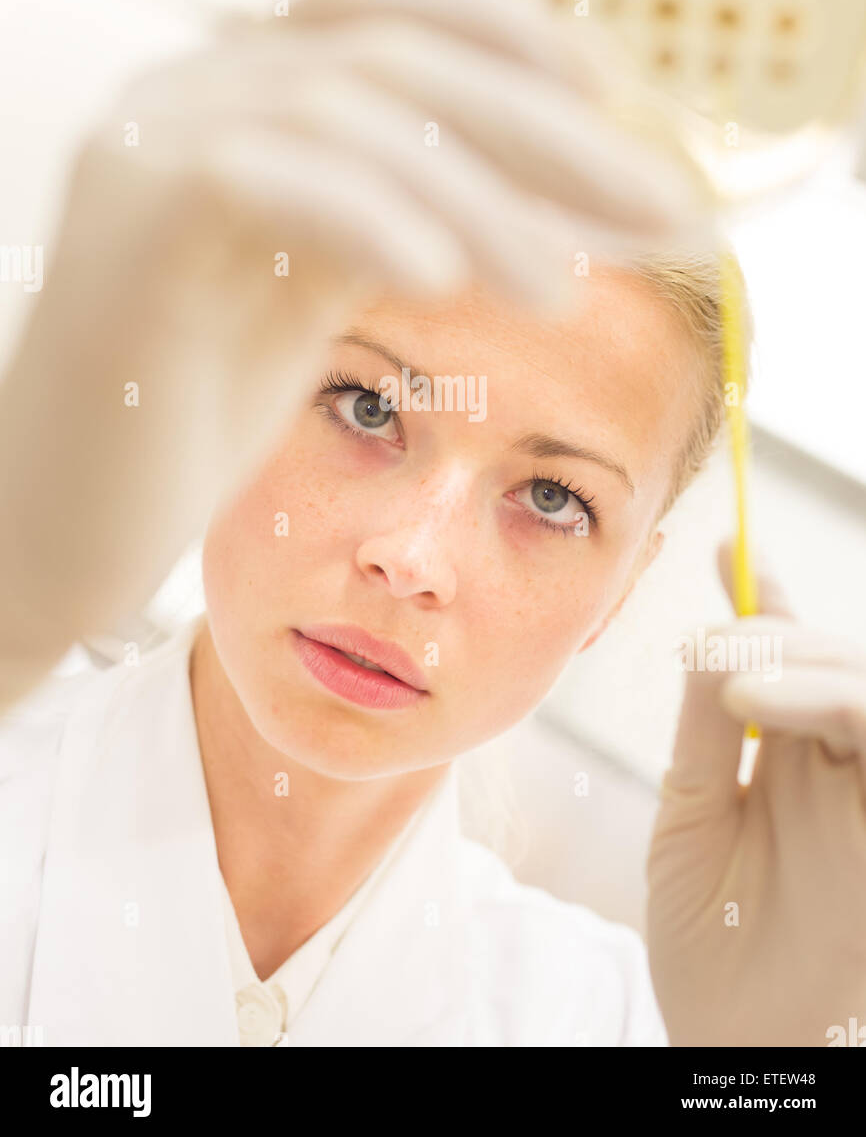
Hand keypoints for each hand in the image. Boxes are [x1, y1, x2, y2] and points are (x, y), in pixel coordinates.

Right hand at [0, 0, 701, 701]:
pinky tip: (446, 277)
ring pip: (349, 111)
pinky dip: (372, 216)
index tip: (624, 112)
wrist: (58, 512)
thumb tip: (569, 197)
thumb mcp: (324, 288)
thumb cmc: (189, 409)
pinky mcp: (130, 212)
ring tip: (564, 292)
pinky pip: (271, 177)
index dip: (518, 42)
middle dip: (546, 131)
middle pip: (397, 54)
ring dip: (483, 198)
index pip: (399, 18)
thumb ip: (413, 216)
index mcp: (244, 96)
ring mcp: (153, 139)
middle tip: (662, 210)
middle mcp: (197, 91)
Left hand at [647, 541, 865, 1045]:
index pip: (786, 654)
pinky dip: (834, 700)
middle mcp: (836, 761)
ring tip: (732, 679)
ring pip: (862, 682)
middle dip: (776, 632)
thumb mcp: (690, 815)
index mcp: (786, 752)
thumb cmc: (710, 937)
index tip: (727, 546)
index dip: (763, 595)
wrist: (738, 1039)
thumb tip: (707, 637)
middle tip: (712, 650)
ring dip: (806, 662)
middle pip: (831, 656)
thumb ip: (707, 728)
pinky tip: (762, 699)